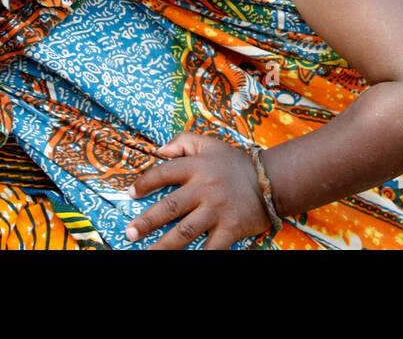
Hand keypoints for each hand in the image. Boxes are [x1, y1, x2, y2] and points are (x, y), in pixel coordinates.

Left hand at [125, 132, 271, 249]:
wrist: (272, 181)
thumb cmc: (236, 164)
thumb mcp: (210, 144)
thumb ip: (183, 141)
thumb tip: (159, 150)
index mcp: (197, 167)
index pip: (164, 173)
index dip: (145, 183)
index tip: (131, 194)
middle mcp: (205, 189)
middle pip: (170, 207)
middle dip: (147, 221)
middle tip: (130, 232)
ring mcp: (217, 210)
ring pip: (185, 231)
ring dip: (164, 245)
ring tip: (148, 254)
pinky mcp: (230, 229)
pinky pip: (211, 248)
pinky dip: (199, 257)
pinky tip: (185, 261)